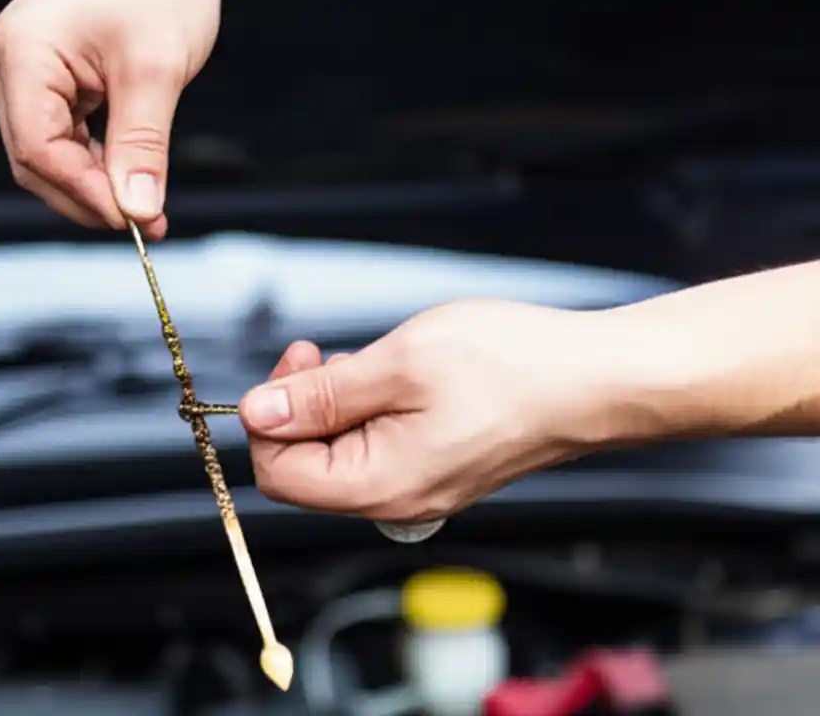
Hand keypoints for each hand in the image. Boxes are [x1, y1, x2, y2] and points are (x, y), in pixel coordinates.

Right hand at [0, 0, 221, 238]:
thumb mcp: (157, 68)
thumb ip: (142, 144)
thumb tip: (136, 210)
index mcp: (23, 51)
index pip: (37, 148)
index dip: (84, 193)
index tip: (134, 220)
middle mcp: (10, 61)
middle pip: (34, 158)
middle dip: (89, 197)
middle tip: (147, 222)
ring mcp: (23, 69)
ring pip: (45, 154)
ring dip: (92, 185)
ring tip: (146, 207)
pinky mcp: (45, 75)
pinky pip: (59, 135)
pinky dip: (94, 162)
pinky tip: (130, 179)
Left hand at [238, 299, 639, 524]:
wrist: (596, 380)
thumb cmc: (512, 368)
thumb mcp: (399, 364)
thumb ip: (320, 395)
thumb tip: (256, 413)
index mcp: (378, 485)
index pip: (277, 473)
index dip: (269, 417)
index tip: (295, 363)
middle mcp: (394, 500)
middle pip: (304, 467)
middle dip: (300, 406)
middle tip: (323, 352)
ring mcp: (418, 488)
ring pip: (338, 453)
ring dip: (334, 403)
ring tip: (368, 361)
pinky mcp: (437, 470)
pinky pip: (374, 447)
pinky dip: (367, 409)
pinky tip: (392, 375)